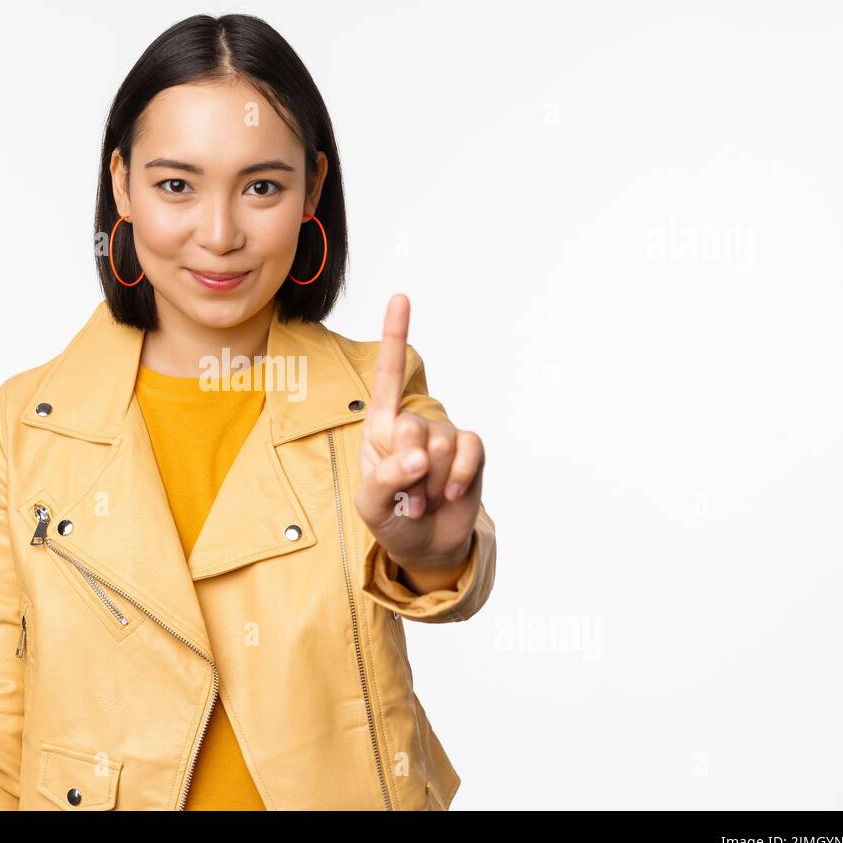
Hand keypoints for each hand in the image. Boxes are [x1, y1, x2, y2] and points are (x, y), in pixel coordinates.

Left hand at [352, 294, 484, 590]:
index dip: (395, 335)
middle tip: (406, 495)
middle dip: (409, 470)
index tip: (401, 297)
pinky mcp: (471, 451)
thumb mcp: (371, 504)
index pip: (387, 377)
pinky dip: (457, 478)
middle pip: (413, 427)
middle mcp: (413, 424)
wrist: (427, 545)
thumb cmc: (391, 519)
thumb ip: (385, 478)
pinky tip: (450, 495)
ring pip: (441, 445)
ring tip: (424, 499)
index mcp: (381, 426)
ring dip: (432, 483)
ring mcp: (445, 436)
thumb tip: (418, 457)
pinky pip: (469, 452)